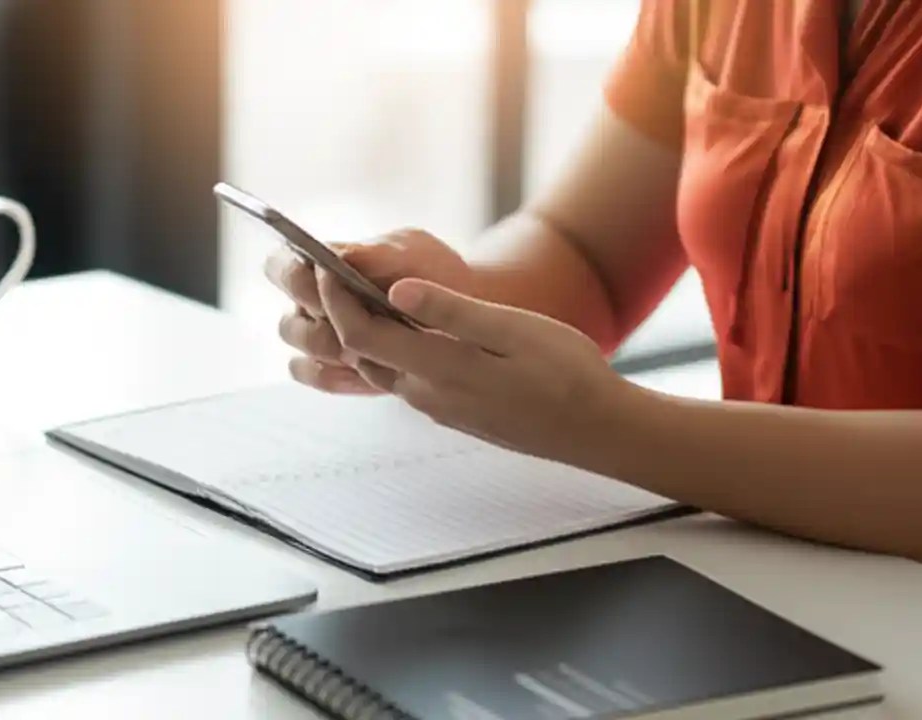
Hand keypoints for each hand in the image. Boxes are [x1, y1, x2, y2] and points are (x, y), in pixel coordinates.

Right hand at [263, 228, 471, 394]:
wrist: (465, 308)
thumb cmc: (435, 273)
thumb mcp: (413, 252)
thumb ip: (373, 254)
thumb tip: (334, 255)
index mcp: (320, 265)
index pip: (280, 267)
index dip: (294, 277)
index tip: (327, 279)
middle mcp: (312, 302)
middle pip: (288, 321)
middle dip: (322, 322)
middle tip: (358, 319)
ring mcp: (323, 339)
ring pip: (302, 350)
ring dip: (332, 348)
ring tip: (368, 343)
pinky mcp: (338, 370)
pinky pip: (317, 376)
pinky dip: (337, 374)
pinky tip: (364, 367)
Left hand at [314, 268, 637, 462]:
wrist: (598, 430)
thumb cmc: (566, 374)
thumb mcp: (512, 330)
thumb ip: (451, 312)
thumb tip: (396, 290)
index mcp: (438, 370)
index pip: (360, 334)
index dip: (334, 299)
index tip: (324, 265)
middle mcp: (428, 395)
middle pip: (362, 352)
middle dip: (339, 313)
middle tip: (330, 271)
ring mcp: (440, 408)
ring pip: (382, 368)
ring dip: (363, 332)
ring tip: (360, 291)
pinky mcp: (454, 412)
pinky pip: (405, 379)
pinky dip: (390, 349)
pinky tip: (406, 326)